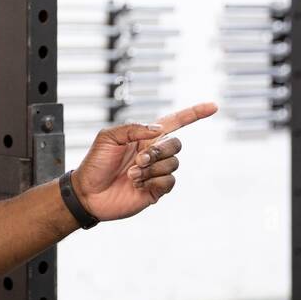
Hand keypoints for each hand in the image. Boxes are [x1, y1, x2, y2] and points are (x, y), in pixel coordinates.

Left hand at [71, 101, 217, 221]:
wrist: (87, 193)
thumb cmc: (95, 163)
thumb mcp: (108, 138)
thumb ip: (133, 128)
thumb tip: (159, 130)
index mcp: (144, 137)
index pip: (175, 122)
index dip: (194, 114)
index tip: (213, 106)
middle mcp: (154, 153)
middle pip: (176, 145)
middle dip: (158, 152)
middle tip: (138, 160)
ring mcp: (156, 172)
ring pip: (173, 164)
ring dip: (151, 169)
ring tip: (131, 175)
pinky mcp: (156, 190)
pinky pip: (169, 182)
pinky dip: (153, 182)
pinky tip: (137, 185)